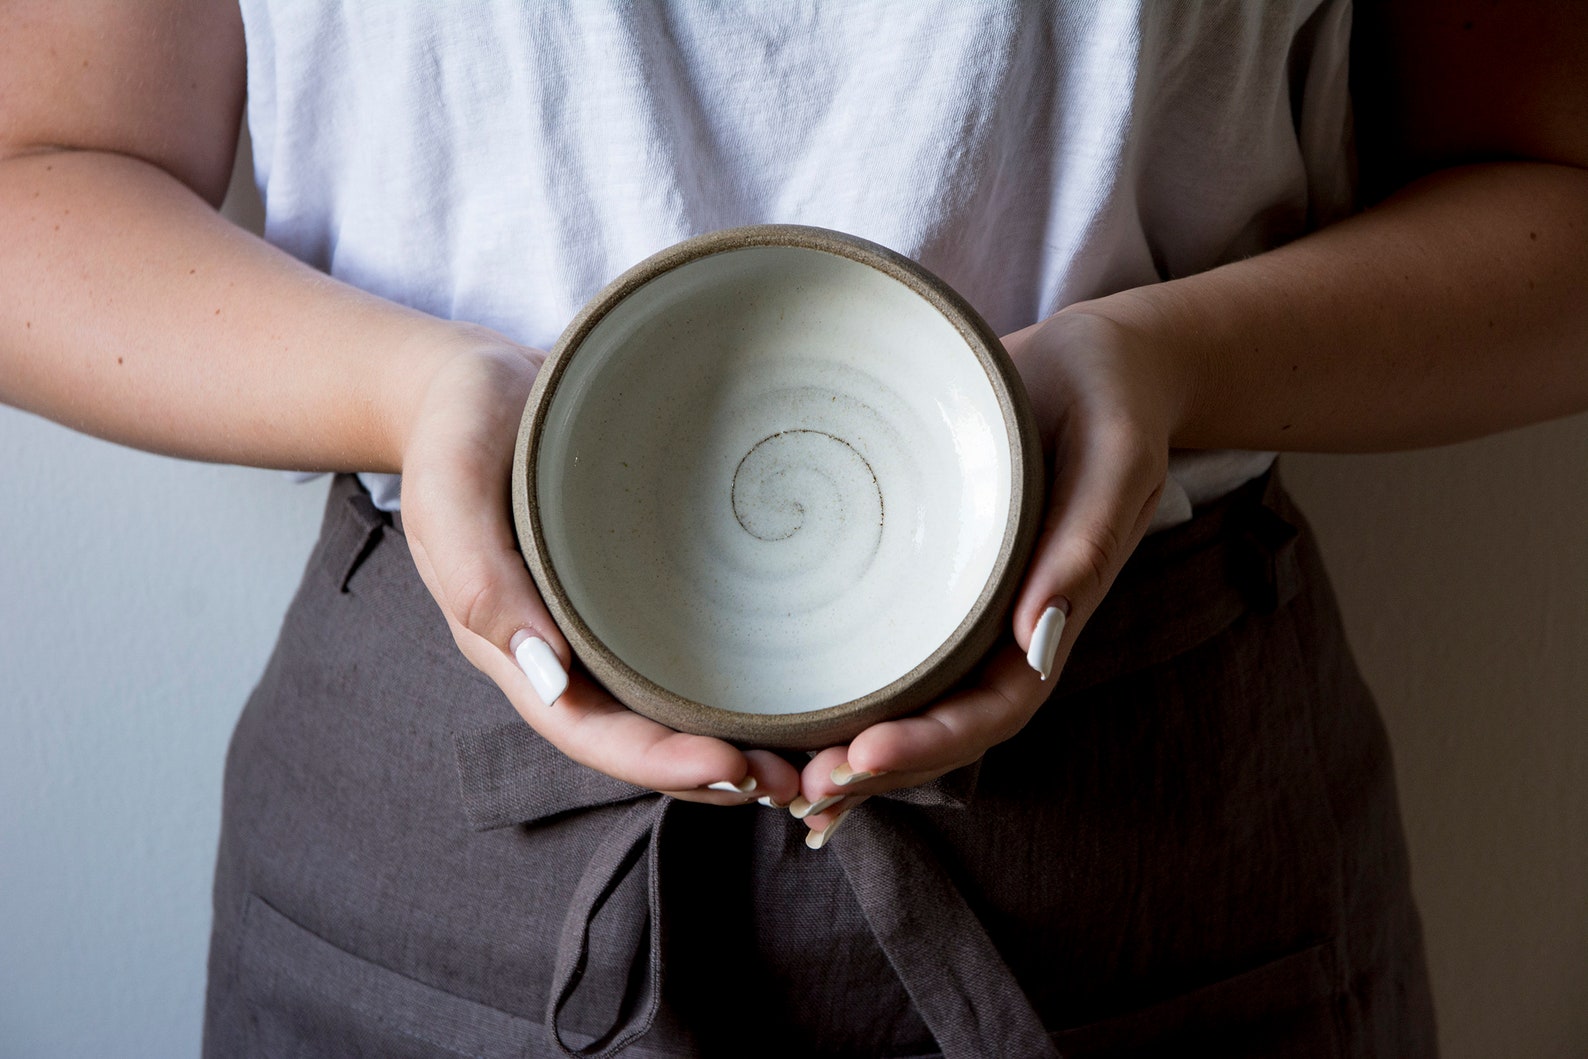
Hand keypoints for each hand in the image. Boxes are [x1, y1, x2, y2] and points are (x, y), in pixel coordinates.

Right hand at [395, 331, 801, 805]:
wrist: (474, 380)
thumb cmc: (456, 429)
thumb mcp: (451, 489)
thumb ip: (479, 578)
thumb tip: (545, 673)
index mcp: (514, 645)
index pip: (588, 732)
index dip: (659, 763)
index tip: (732, 771)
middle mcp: (563, 650)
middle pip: (639, 739)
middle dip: (713, 771)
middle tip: (795, 781)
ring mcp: (600, 623)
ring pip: (667, 707)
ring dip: (733, 741)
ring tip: (809, 757)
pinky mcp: (635, 588)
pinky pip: (684, 649)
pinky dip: (732, 683)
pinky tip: (791, 686)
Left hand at [791, 304, 1185, 839]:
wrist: (1094, 363)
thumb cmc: (1113, 401)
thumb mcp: (1116, 460)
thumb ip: (1088, 542)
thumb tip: (1039, 635)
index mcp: (1051, 616)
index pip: (995, 709)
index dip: (932, 744)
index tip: (863, 757)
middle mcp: (1002, 627)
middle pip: (941, 725)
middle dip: (876, 767)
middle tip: (801, 787)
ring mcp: (963, 607)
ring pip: (907, 698)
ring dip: (851, 745)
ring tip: (778, 778)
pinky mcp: (924, 572)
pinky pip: (884, 641)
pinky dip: (843, 685)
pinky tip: (783, 708)